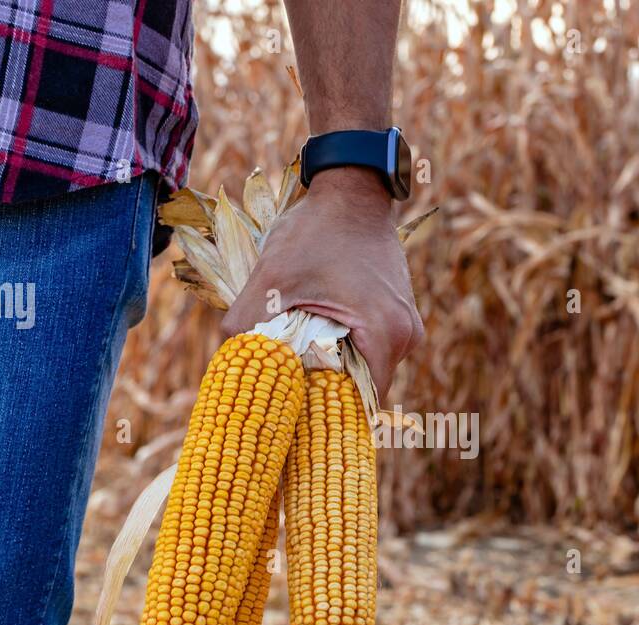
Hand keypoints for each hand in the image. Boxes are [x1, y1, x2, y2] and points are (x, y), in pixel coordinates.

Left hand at [222, 167, 421, 396]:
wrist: (352, 190)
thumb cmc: (315, 232)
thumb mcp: (270, 280)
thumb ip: (245, 329)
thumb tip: (231, 372)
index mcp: (385, 335)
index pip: (360, 405)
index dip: (325, 418)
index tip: (294, 419)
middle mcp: (406, 338)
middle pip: (363, 391)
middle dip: (326, 398)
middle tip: (288, 398)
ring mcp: (408, 328)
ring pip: (367, 371)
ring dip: (334, 372)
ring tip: (299, 366)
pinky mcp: (402, 317)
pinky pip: (372, 350)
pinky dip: (345, 353)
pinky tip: (316, 342)